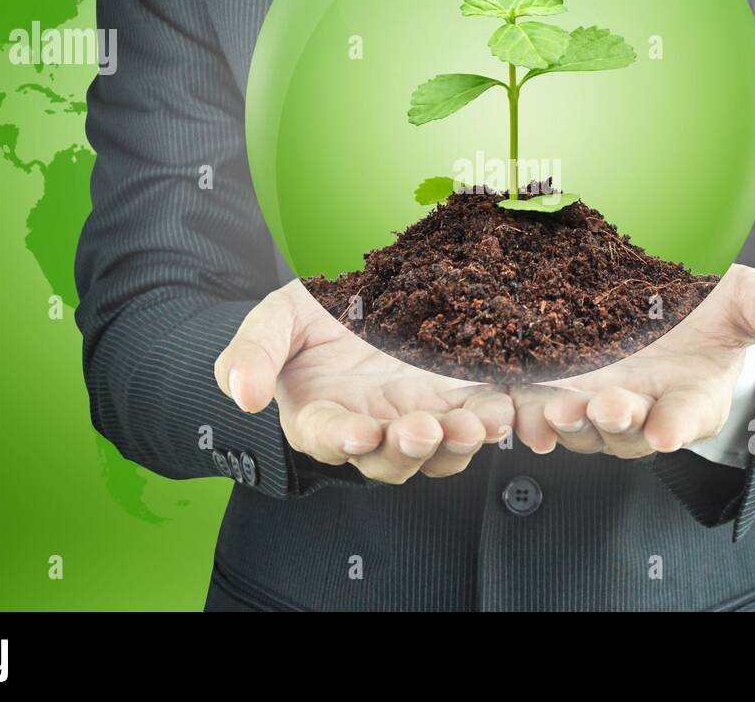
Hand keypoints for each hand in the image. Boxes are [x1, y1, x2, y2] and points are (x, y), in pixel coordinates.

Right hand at [215, 280, 512, 482]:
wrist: (360, 295)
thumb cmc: (311, 317)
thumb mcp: (276, 320)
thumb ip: (252, 352)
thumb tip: (242, 393)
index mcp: (322, 416)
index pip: (328, 437)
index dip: (343, 440)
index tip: (358, 434)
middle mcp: (373, 428)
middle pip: (391, 459)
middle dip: (409, 448)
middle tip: (424, 430)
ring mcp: (419, 416)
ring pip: (441, 451)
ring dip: (460, 442)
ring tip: (478, 422)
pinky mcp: (458, 398)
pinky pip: (482, 418)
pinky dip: (499, 419)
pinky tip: (512, 408)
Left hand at [510, 264, 754, 457]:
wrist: (671, 309)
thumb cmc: (718, 312)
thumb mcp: (752, 303)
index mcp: (694, 398)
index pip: (689, 418)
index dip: (677, 424)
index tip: (665, 429)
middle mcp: (645, 411)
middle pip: (628, 430)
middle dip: (617, 423)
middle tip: (605, 409)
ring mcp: (600, 403)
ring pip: (582, 427)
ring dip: (569, 423)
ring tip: (557, 409)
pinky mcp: (562, 387)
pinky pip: (540, 409)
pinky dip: (527, 413)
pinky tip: (513, 407)